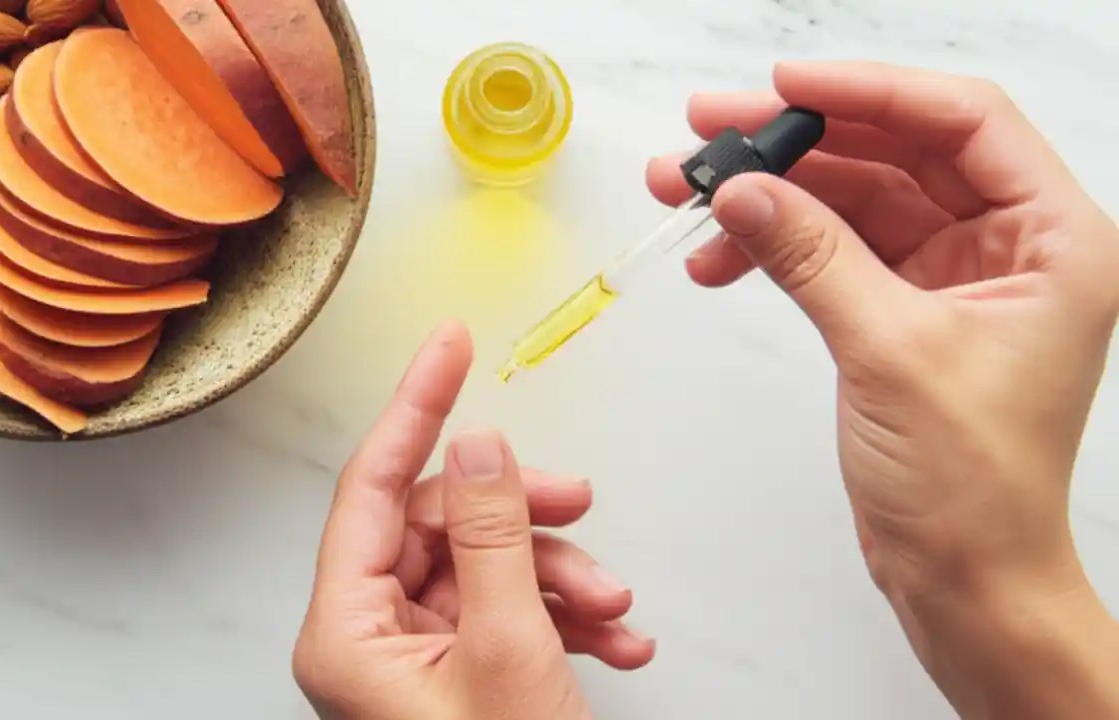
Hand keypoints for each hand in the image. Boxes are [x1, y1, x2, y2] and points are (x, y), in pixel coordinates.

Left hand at [293, 322, 654, 719]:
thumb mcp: (509, 649)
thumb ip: (494, 534)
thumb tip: (479, 441)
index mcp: (347, 631)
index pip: (374, 486)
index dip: (416, 406)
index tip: (448, 344)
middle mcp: (370, 639)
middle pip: (445, 525)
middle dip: (526, 518)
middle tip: (580, 507)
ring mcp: (417, 660)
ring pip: (488, 566)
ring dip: (562, 575)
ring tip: (614, 609)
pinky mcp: (460, 676)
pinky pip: (509, 613)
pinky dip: (564, 616)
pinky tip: (615, 639)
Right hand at [648, 61, 1118, 718]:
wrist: (963, 577)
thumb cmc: (973, 487)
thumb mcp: (890, 353)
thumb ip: (812, 259)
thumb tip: (743, 189)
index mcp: (1053, 239)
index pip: (963, 122)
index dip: (871, 90)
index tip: (786, 86)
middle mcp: (1008, 245)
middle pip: (895, 153)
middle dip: (798, 141)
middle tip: (712, 131)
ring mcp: (951, 277)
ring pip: (853, 200)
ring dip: (771, 194)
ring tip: (689, 189)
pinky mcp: (902, 310)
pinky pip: (832, 251)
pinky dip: (776, 248)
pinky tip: (721, 257)